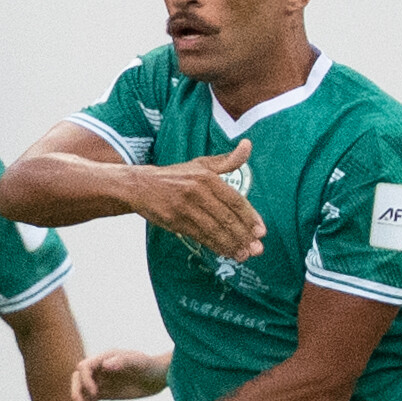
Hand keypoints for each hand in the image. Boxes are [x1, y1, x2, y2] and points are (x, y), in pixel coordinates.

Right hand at [72, 348, 171, 400]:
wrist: (158, 376)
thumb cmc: (150, 365)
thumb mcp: (139, 362)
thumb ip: (123, 361)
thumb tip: (105, 365)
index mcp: (104, 358)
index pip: (84, 367)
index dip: (85, 379)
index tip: (95, 392)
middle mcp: (99, 368)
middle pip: (78, 377)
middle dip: (76, 390)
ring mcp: (101, 381)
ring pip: (81, 389)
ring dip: (79, 400)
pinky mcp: (105, 392)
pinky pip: (89, 399)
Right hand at [126, 141, 264, 261]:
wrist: (140, 186)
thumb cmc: (175, 176)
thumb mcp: (200, 164)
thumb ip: (227, 160)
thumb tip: (248, 145)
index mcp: (207, 177)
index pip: (234, 200)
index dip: (250, 217)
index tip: (261, 231)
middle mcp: (197, 191)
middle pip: (226, 217)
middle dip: (244, 235)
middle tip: (257, 249)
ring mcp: (185, 207)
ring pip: (214, 229)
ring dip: (231, 244)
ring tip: (244, 255)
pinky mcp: (175, 221)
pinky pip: (200, 236)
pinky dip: (214, 246)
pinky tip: (226, 252)